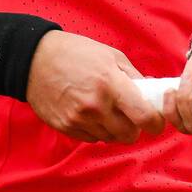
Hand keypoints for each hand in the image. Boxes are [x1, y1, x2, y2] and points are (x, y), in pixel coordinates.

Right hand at [25, 30, 166, 143]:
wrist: (35, 60)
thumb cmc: (76, 53)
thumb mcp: (111, 56)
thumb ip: (134, 77)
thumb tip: (151, 94)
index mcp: (111, 84)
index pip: (144, 117)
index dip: (156, 123)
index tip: (156, 121)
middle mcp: (96, 106)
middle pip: (129, 135)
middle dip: (135, 128)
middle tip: (131, 116)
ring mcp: (79, 119)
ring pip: (111, 139)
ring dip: (115, 129)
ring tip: (108, 110)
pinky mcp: (66, 128)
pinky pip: (92, 139)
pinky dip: (97, 130)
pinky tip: (91, 113)